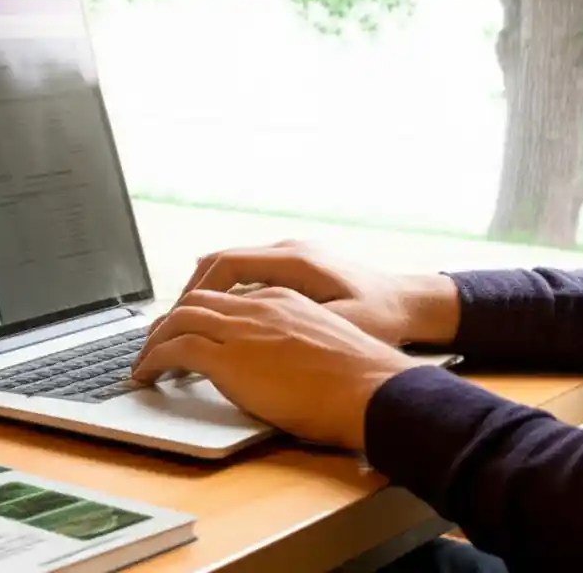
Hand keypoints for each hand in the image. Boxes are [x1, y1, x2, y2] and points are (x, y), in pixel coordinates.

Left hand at [131, 287, 424, 450]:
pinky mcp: (227, 356)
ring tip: (144, 361)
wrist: (372, 390)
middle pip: (196, 301)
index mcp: (284, 300)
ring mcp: (240, 329)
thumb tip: (292, 367)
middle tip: (157, 342)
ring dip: (155, 339)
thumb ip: (302, 345)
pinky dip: (152, 360)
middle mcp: (258, 306)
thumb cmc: (363, 382)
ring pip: (179, 319)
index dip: (204, 312)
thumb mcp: (330, 345)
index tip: (193, 328)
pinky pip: (174, 350)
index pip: (229, 297)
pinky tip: (146, 375)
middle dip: (171, 320)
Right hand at [166, 241, 460, 346]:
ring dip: (207, 294)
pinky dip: (227, 294)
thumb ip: (295, 324)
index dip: (195, 292)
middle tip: (167, 325)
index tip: (175, 319)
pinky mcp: (297, 269)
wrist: (416, 304)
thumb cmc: (383, 318)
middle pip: (222, 263)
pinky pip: (249, 274)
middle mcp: (290, 251)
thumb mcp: (340, 326)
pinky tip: (220, 319)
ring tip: (184, 325)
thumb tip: (246, 331)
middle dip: (190, 294)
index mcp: (296, 261)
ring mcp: (292, 257)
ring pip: (233, 267)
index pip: (227, 265)